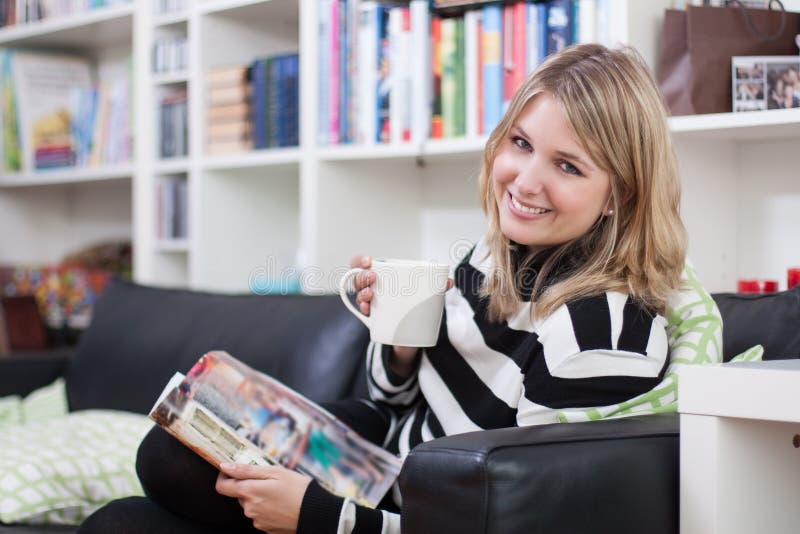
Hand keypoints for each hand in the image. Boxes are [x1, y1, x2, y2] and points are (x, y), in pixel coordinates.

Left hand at [216, 462, 311, 533]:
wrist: (315, 513)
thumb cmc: (298, 489)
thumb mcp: (274, 472)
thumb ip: (246, 470)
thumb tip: (225, 466)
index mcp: (249, 492)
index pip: (222, 486)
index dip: (225, 476)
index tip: (233, 470)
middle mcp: (249, 509)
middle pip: (240, 495)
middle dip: (250, 486)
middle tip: (269, 480)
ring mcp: (257, 521)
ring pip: (251, 504)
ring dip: (260, 497)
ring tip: (279, 493)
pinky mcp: (266, 528)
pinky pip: (261, 515)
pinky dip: (268, 508)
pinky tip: (281, 504)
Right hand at [349, 254, 454, 376]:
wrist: (412, 333)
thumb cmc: (413, 304)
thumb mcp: (423, 293)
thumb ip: (436, 287)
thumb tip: (449, 281)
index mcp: (380, 277)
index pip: (361, 264)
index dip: (360, 261)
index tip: (368, 261)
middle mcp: (371, 289)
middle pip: (357, 279)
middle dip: (362, 277)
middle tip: (373, 278)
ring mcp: (370, 305)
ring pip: (358, 295)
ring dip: (362, 294)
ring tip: (370, 296)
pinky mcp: (373, 320)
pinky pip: (363, 314)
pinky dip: (364, 311)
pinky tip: (368, 310)